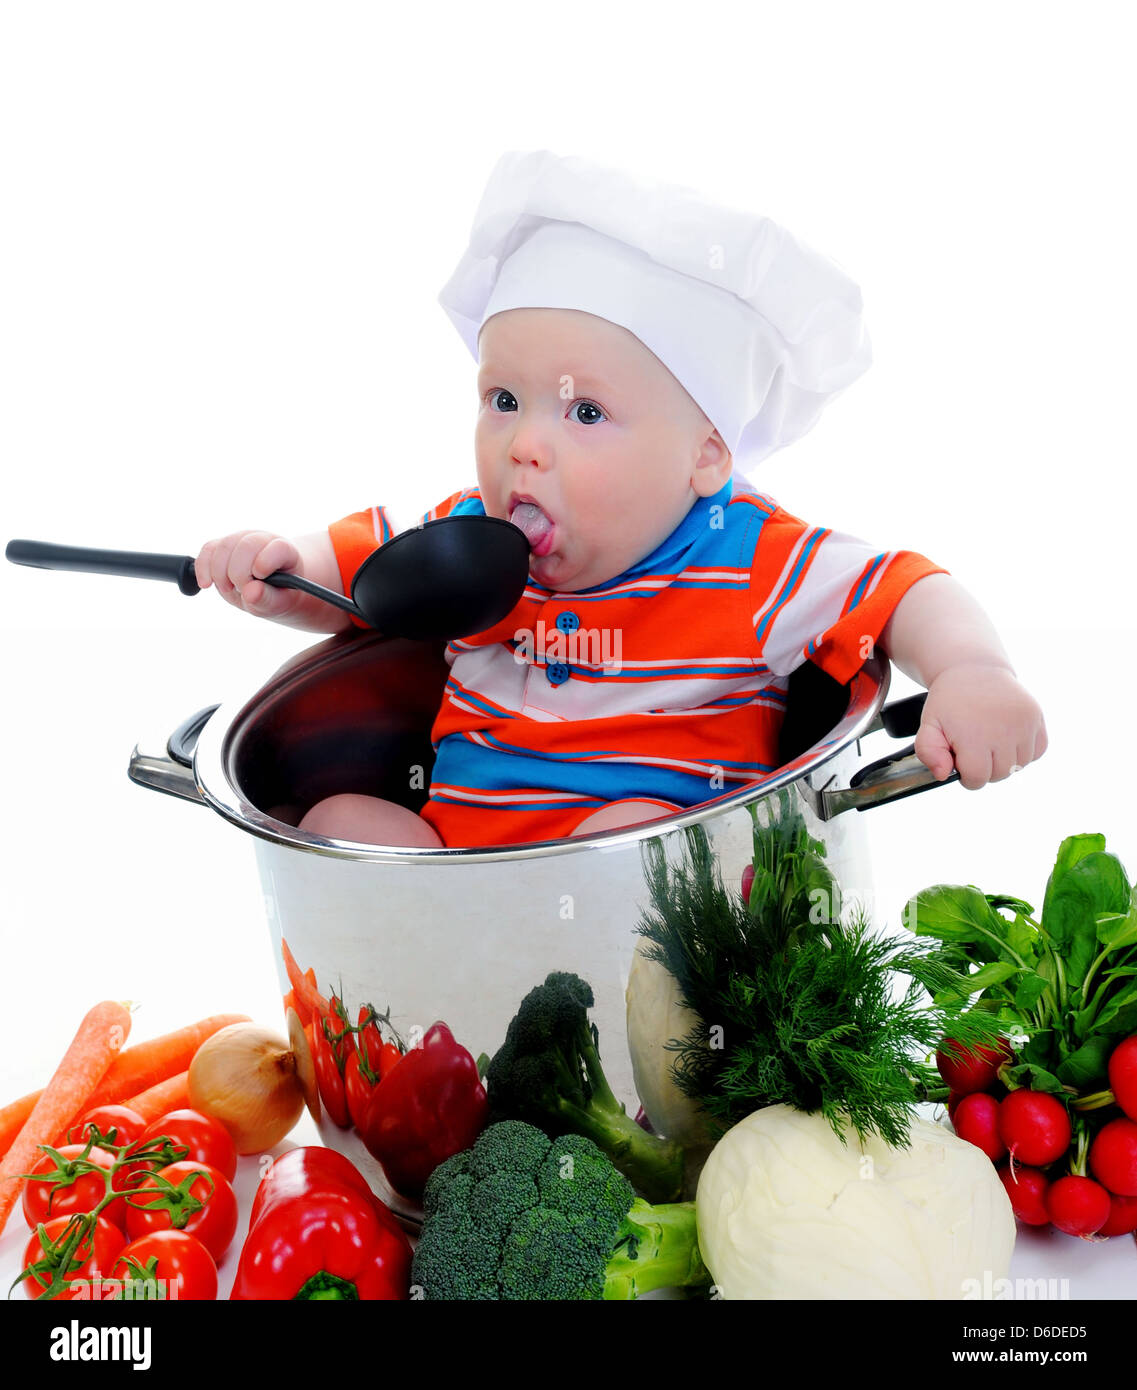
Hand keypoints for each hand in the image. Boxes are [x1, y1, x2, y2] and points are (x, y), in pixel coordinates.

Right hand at [194, 530, 304, 619]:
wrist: (270, 587)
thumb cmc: (278, 593)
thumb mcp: (278, 602)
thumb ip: (267, 598)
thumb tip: (250, 593)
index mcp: (285, 551)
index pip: (277, 548)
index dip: (265, 562)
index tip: (259, 578)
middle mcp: (263, 539)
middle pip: (246, 546)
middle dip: (239, 574)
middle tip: (242, 592)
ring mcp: (242, 539)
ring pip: (225, 546)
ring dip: (221, 573)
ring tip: (230, 589)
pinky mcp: (223, 545)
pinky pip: (208, 550)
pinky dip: (203, 568)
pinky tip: (207, 584)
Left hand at [914, 664, 1047, 789]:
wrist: (973, 669)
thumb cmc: (949, 701)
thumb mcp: (928, 724)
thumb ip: (928, 752)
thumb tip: (943, 775)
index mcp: (974, 736)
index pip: (977, 779)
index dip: (967, 775)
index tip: (962, 761)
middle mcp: (1003, 732)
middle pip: (999, 775)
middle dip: (985, 768)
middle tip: (974, 747)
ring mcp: (1024, 724)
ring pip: (1019, 765)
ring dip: (1005, 760)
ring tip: (990, 740)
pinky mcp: (1036, 718)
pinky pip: (1037, 751)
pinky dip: (1024, 750)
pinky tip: (1007, 736)